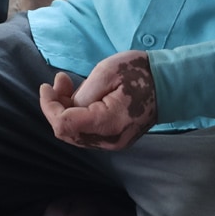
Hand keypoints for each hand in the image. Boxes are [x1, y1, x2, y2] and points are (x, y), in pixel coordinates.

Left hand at [39, 50, 158, 148]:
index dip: (49, 107)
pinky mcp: (114, 139)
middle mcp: (109, 141)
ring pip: (74, 134)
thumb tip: (67, 106)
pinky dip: (76, 116)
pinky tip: (78, 97)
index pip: (64, 124)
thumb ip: (83, 93)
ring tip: (67, 84)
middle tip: (60, 81)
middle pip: (66, 133)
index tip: (46, 87)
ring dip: (64, 110)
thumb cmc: (140, 73)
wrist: (169, 85)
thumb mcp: (107, 72)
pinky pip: (86, 133)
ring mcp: (112, 143)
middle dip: (55, 107)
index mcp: (108, 123)